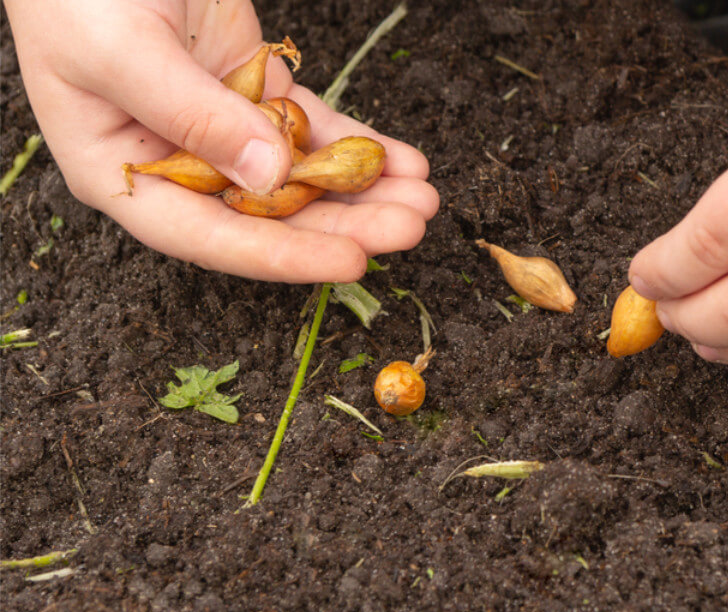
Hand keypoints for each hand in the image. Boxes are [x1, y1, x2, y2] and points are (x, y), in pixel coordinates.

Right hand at [5, 0, 437, 282]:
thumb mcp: (122, 50)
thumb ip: (192, 115)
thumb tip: (267, 177)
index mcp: (121, 171)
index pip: (210, 235)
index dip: (283, 256)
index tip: (351, 261)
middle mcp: (174, 162)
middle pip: (271, 212)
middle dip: (346, 223)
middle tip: (409, 226)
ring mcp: (221, 127)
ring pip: (301, 175)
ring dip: (364, 189)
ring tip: (422, 197)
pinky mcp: (254, 90)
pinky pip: (314, 128)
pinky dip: (360, 144)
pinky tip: (404, 161)